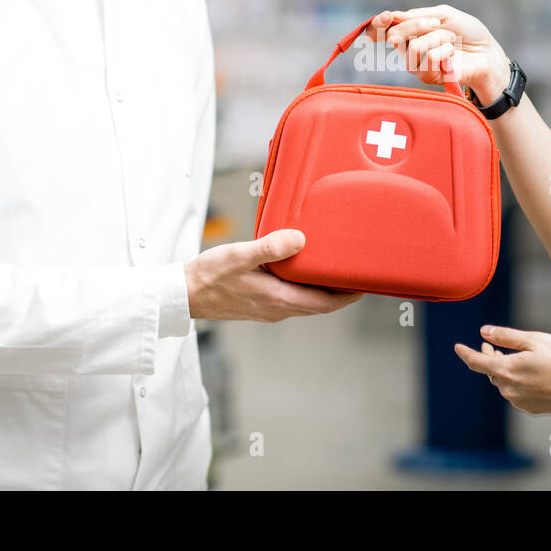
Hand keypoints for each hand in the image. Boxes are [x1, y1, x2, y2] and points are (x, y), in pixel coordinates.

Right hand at [184, 229, 362, 321]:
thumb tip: (301, 240)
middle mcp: (278, 309)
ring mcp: (269, 310)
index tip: (366, 284)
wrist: (184, 295)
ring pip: (308, 304)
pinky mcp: (261, 306)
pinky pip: (293, 301)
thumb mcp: (240, 255)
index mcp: (279, 299)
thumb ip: (270, 248)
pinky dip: (307, 290)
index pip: (326, 303)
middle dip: (342, 293)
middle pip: (321, 306)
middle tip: (358, 275)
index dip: (349, 295)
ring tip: (336, 272)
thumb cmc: (209, 275)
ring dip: (325, 292)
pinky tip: (305, 273)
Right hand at [369, 5, 510, 105]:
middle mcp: (408, 49)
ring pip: (413, 48)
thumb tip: (392, 16)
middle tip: (438, 23)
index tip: (387, 17)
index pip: (382, 31)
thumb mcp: (443, 14)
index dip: (377, 25)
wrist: (486, 51)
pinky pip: (429, 59)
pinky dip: (444, 51)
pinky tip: (452, 53)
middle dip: (417, 25)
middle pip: (394, 36)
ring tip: (451, 41)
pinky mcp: (428, 78)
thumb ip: (418, 15)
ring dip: (437, 38)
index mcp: (409, 32)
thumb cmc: (467, 32)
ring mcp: (416, 65)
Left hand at [454, 325, 550, 414]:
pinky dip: (516, 381)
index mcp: (506, 370)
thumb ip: (506, 336)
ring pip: (503, 383)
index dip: (465, 353)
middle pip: (490, 371)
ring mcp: (520, 401)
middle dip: (488, 357)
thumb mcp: (535, 340)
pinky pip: (516, 393)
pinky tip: (530, 373)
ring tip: (513, 356)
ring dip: (503, 369)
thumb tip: (483, 332)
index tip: (457, 347)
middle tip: (492, 344)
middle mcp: (509, 389)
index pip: (476, 362)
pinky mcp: (531, 408)